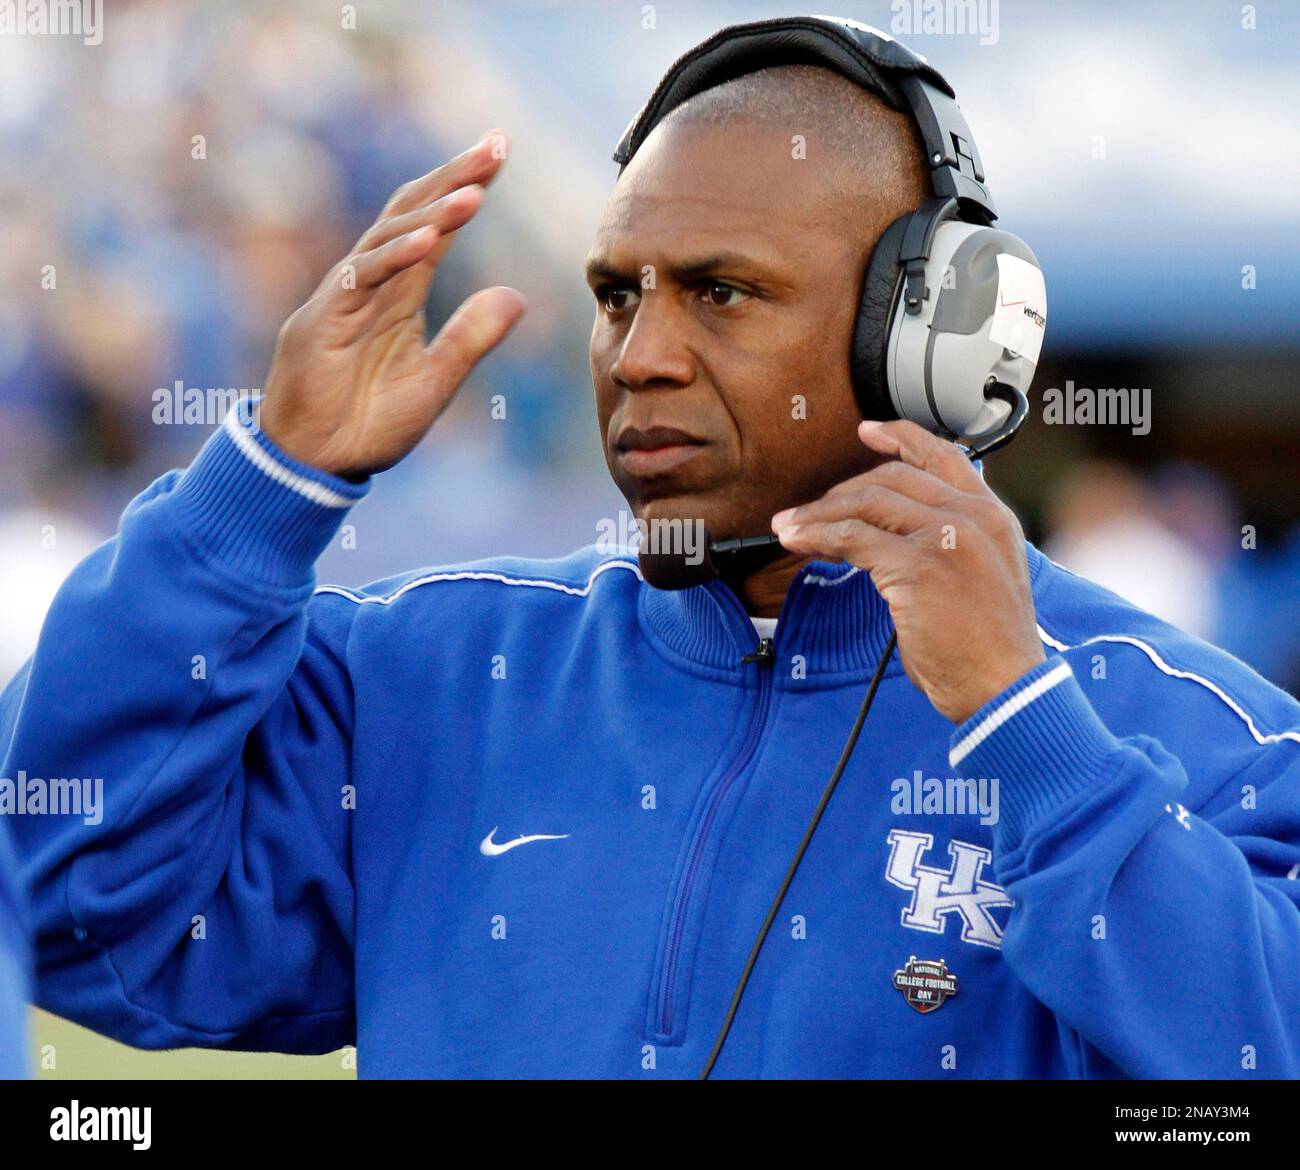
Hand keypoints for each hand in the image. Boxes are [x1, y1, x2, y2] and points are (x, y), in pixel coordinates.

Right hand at [259, 133, 526, 479]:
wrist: (315, 463)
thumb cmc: (367, 424)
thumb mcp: (435, 382)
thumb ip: (471, 339)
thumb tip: (517, 297)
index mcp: (399, 295)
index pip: (436, 229)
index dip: (466, 190)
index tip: (500, 155)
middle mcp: (371, 285)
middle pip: (412, 213)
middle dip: (454, 176)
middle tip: (496, 142)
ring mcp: (342, 298)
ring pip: (388, 239)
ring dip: (433, 213)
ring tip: (475, 190)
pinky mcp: (321, 322)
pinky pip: (361, 279)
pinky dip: (394, 258)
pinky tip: (431, 240)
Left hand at [771, 420, 1044, 723]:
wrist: (1007, 689)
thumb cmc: (989, 650)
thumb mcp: (981, 579)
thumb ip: (948, 546)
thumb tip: (885, 539)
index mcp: (993, 517)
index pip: (945, 456)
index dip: (901, 438)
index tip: (866, 431)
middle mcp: (973, 517)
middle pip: (893, 479)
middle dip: (842, 493)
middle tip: (806, 512)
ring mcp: (947, 538)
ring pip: (867, 504)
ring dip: (818, 514)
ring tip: (787, 526)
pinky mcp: (918, 566)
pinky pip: (853, 538)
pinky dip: (818, 536)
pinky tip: (796, 541)